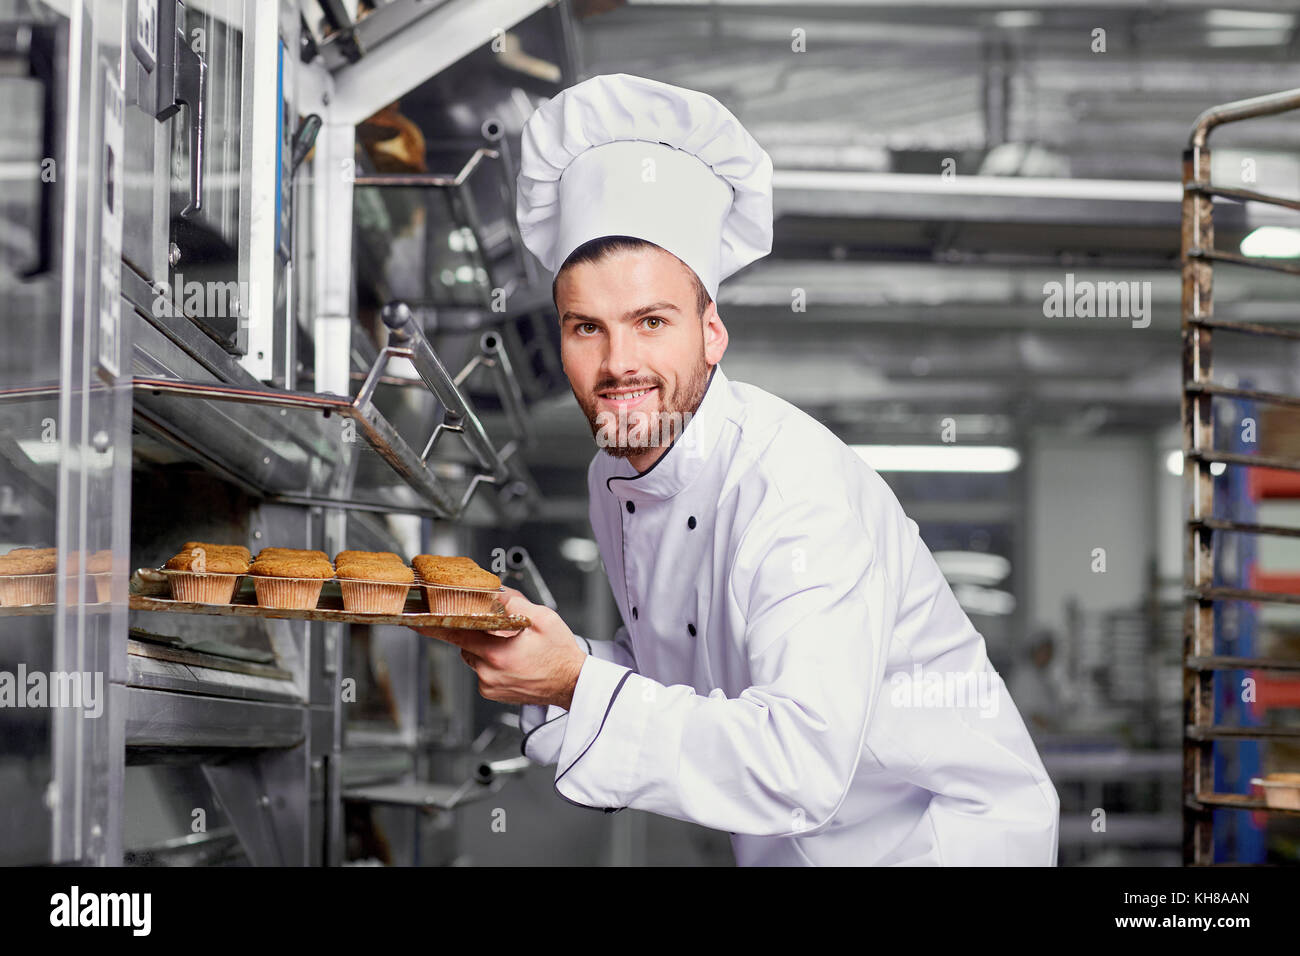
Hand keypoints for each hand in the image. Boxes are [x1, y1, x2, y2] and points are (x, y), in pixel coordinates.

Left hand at [412, 587, 587, 709]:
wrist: (571, 684)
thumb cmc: (560, 655)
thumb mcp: (543, 619)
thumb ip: (515, 603)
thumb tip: (495, 593)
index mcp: (498, 651)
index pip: (455, 632)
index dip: (433, 624)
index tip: (414, 619)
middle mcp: (489, 671)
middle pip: (464, 643)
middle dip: (474, 631)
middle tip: (496, 628)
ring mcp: (489, 684)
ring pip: (472, 657)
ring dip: (483, 647)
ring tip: (509, 646)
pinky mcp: (491, 692)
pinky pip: (481, 671)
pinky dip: (490, 662)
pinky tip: (511, 660)